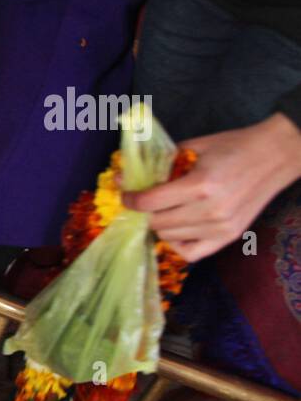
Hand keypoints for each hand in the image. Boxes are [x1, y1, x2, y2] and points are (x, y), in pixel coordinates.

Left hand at [123, 112, 300, 261]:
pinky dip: (177, 244)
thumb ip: (165, 163)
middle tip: (141, 203)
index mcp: (200, 185)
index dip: (131, 199)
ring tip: (160, 211)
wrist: (274, 156)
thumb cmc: (234, 147)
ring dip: (158, 225)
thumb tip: (132, 175)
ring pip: (169, 238)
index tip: (126, 194)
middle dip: (143, 212)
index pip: (151, 203)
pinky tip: (175, 229)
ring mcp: (221, 227)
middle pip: (157, 223)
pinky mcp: (229, 237)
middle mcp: (210, 211)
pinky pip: (191, 253)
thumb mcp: (196, 147)